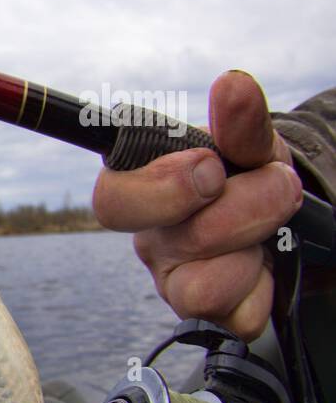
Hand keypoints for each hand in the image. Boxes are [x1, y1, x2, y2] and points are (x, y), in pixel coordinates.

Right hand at [92, 70, 303, 340]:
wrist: (290, 220)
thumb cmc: (253, 176)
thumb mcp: (254, 145)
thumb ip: (242, 122)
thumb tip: (233, 84)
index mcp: (142, 192)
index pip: (112, 200)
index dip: (161, 188)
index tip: (212, 166)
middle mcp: (151, 241)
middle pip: (173, 242)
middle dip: (240, 212)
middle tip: (276, 186)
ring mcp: (174, 283)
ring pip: (202, 288)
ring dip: (255, 249)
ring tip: (270, 229)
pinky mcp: (209, 318)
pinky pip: (238, 314)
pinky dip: (267, 286)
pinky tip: (267, 264)